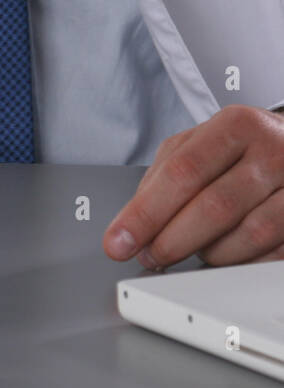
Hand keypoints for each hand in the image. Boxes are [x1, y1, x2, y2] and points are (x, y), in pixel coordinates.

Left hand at [103, 105, 283, 268]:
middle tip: (149, 257)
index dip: (146, 213)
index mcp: (236, 126)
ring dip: (208, 254)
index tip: (119, 241)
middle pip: (213, 207)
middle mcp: (274, 151)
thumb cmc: (242, 147)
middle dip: (170, 241)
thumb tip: (131, 224)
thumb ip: (163, 176)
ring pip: (247, 235)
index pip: (182, 173)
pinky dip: (241, 261)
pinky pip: (272, 253)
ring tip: (191, 249)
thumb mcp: (199, 143)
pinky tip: (226, 254)